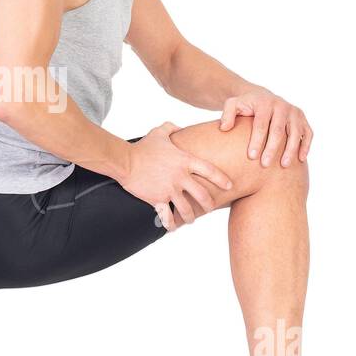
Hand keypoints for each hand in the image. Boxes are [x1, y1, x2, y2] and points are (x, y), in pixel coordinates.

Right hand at [119, 122, 233, 231]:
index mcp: (185, 161)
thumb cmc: (143, 147)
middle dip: (209, 204)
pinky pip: (168, 216)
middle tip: (210, 208)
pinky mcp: (158, 199)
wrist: (125, 161)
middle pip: (202, 195)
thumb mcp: (159, 132)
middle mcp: (180, 177)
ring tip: (190, 220)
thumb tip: (178, 127)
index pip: (210, 171)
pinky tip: (172, 228)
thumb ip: (171, 128)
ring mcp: (169, 190)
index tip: (229, 186)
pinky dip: (171, 224)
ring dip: (190, 217)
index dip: (222, 180)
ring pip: (187, 209)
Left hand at [219, 85, 312, 167]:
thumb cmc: (246, 106)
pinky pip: (308, 133)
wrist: (262, 97)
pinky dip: (306, 146)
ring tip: (284, 165)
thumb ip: (227, 114)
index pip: (261, 124)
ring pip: (295, 133)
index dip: (257, 140)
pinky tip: (300, 159)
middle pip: (278, 130)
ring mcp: (294, 113)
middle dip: (272, 148)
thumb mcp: (232, 104)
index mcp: (265, 103)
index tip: (251, 157)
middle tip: (265, 164)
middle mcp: (282, 106)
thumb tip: (224, 128)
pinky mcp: (303, 119)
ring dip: (291, 149)